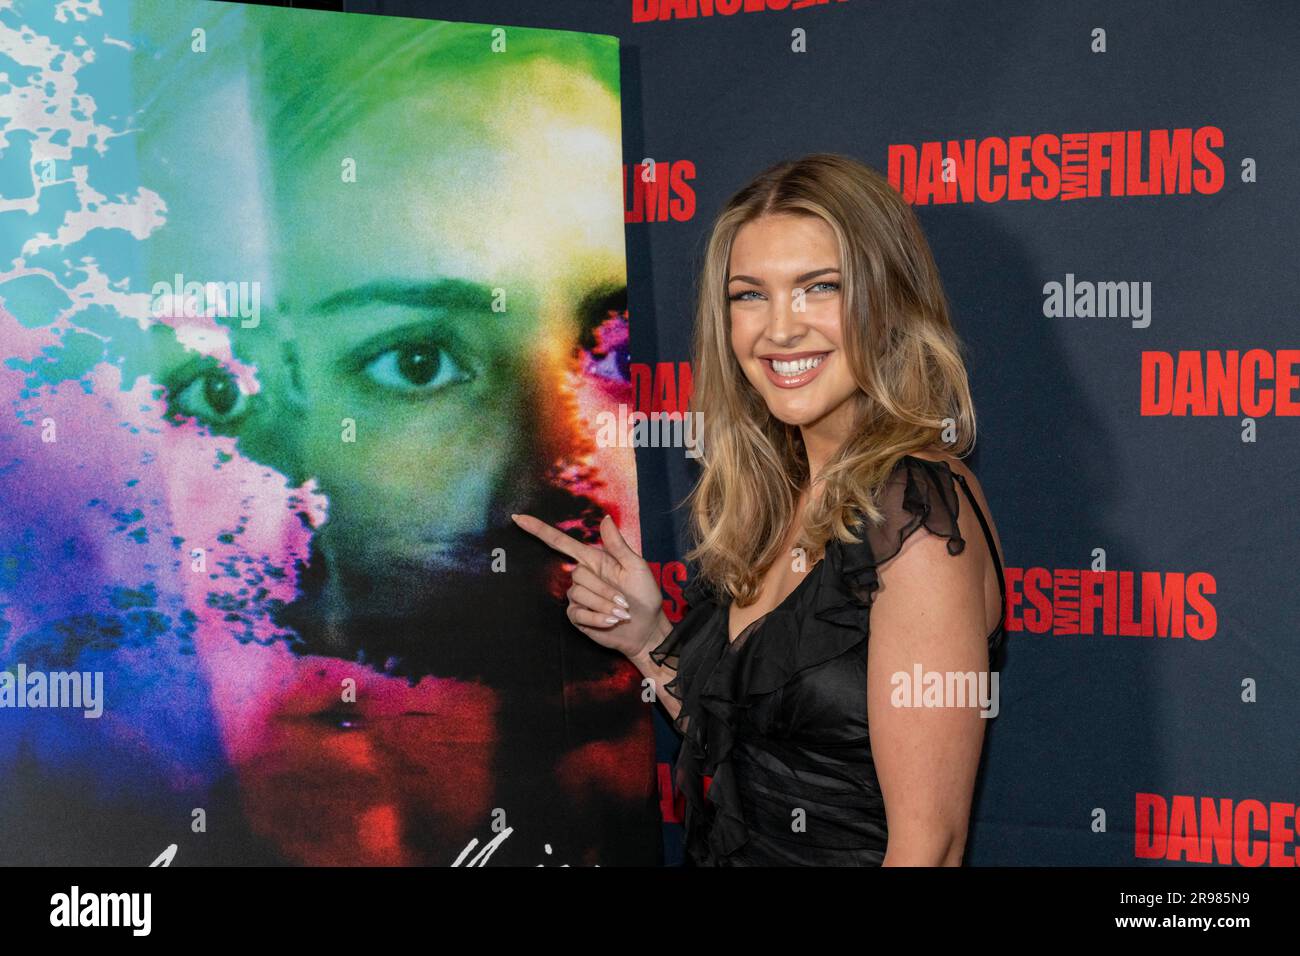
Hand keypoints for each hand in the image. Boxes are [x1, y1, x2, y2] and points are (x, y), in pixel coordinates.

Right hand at [510, 512, 664, 658]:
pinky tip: (612, 622)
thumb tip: (605, 518)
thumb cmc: (644, 595)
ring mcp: (578, 597)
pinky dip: (599, 618)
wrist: (647, 627)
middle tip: (624, 601)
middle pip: (577, 574)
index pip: (561, 543)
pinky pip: (578, 613)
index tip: (519, 518)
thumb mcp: (636, 566)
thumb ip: (618, 544)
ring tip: (621, 612)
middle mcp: (583, 576)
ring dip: (604, 605)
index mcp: (594, 559)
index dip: (539, 530)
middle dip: (603, 590)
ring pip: (578, 594)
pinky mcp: (577, 617)